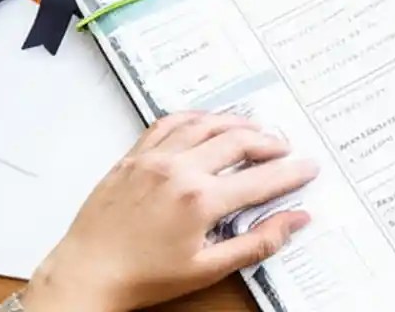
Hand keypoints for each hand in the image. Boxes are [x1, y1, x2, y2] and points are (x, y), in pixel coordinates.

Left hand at [21, 112, 318, 311]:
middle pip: (238, 141)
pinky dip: (194, 117)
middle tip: (284, 150)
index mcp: (201, 201)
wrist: (87, 274)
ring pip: (205, 124)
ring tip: (254, 129)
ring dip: (235, 123)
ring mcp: (154, 159)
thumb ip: (257, 242)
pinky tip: (205, 122)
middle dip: (269, 143)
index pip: (262, 179)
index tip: (308, 168)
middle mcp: (179, 171)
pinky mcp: (133, 157)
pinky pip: (168, 124)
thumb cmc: (141, 277)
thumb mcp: (208, 269)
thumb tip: (295, 222)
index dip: (292, 173)